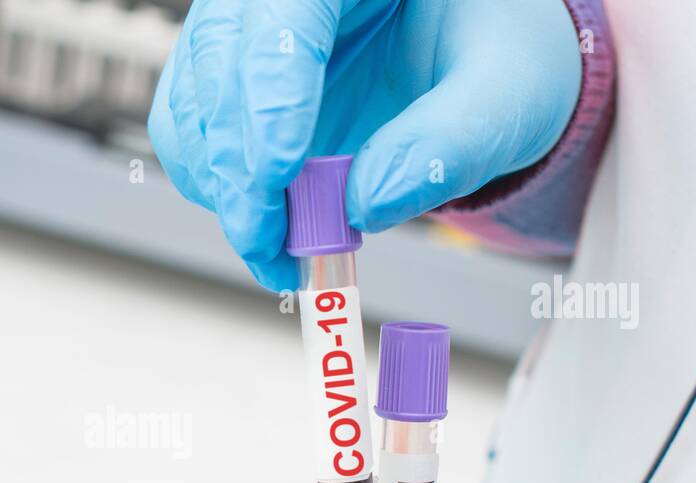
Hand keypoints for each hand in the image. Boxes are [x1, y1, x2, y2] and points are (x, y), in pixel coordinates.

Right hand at [149, 0, 582, 289]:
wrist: (481, 59)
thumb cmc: (497, 52)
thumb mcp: (506, 94)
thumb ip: (448, 146)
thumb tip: (366, 204)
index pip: (283, 15)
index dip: (271, 98)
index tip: (279, 177)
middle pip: (220, 63)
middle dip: (237, 165)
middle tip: (271, 241)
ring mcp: (245, 32)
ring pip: (191, 104)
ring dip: (221, 186)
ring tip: (276, 246)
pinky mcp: (228, 80)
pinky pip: (190, 133)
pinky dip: (217, 188)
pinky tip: (264, 223)